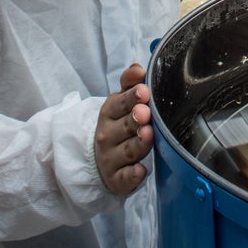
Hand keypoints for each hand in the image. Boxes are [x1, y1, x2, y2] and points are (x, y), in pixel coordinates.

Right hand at [95, 63, 153, 194]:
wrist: (99, 160)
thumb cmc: (117, 125)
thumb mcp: (120, 103)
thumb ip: (129, 84)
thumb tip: (138, 68)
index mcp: (109, 113)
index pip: (119, 103)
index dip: (131, 97)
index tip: (144, 90)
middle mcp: (107, 136)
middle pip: (124, 126)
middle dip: (135, 119)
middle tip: (145, 112)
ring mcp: (111, 158)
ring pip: (128, 151)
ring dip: (138, 143)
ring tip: (148, 134)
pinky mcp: (117, 179)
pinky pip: (125, 178)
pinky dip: (133, 175)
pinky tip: (141, 171)